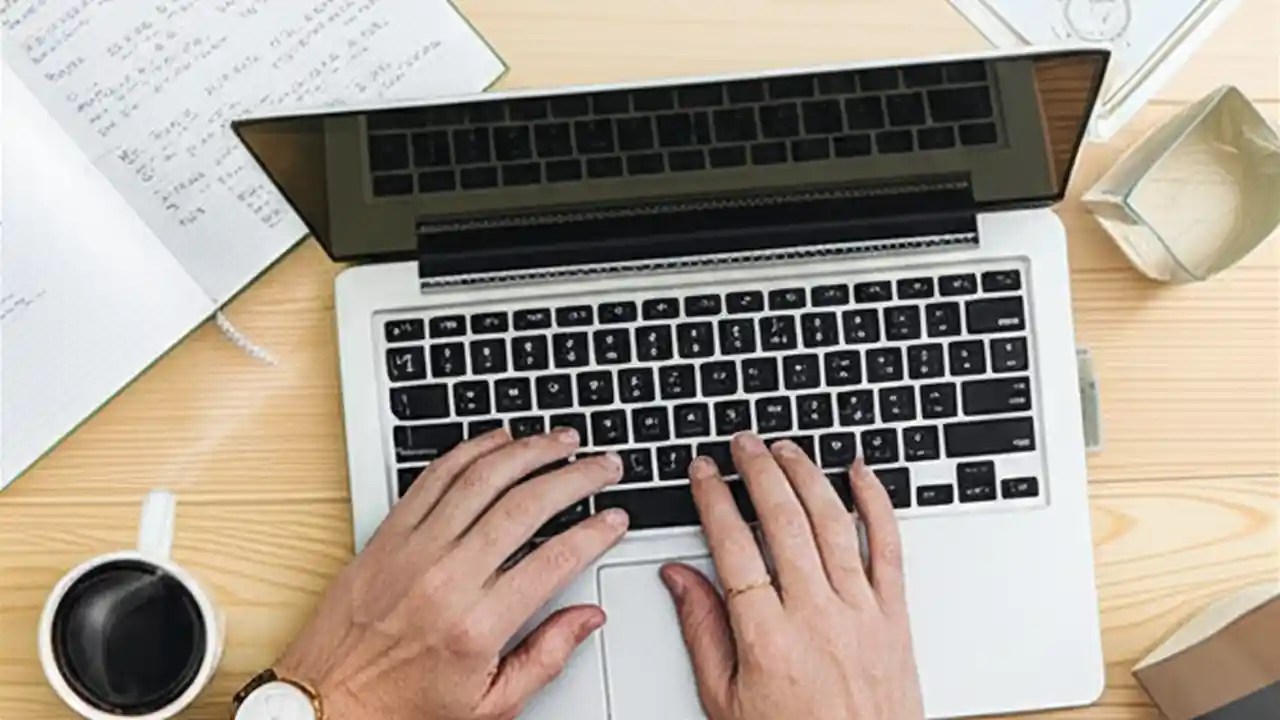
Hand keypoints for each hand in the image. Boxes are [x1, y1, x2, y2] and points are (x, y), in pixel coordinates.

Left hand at [273, 428, 627, 719]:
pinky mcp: (387, 535)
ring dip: (529, 451)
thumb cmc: (402, 709)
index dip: (595, 532)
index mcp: (477, 626)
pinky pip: (434, 477)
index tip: (615, 518)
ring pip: (481, 478)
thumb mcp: (488, 706)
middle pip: (525, 505)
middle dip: (575, 477)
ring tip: (562, 440)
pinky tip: (500, 440)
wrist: (325, 704)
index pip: (555, 559)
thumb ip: (546, 657)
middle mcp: (446, 579)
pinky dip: (471, 451)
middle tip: (604, 465)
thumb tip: (588, 618)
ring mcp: (413, 550)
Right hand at [661, 433, 924, 719]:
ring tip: (785, 449)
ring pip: (833, 522)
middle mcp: (816, 617)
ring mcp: (861, 612)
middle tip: (743, 444)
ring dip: (806, 475)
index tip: (704, 472)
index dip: (714, 500)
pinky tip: (860, 473)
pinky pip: (887, 546)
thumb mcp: (726, 700)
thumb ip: (702, 631)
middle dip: (759, 471)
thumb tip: (679, 578)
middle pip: (784, 521)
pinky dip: (876, 502)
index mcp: (768, 639)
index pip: (733, 546)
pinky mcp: (896, 616)